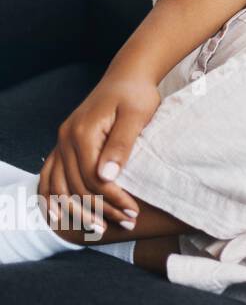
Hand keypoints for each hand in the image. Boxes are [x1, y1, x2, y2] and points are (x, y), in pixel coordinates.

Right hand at [38, 72, 158, 229]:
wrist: (126, 76)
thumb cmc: (137, 94)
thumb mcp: (136, 116)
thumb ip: (121, 145)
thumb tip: (106, 177)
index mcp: (83, 133)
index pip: (93, 178)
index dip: (113, 199)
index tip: (134, 212)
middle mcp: (65, 139)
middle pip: (76, 186)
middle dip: (101, 209)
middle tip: (128, 224)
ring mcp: (61, 142)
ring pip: (59, 186)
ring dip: (78, 210)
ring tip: (102, 228)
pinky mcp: (64, 144)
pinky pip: (48, 176)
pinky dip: (51, 198)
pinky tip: (59, 217)